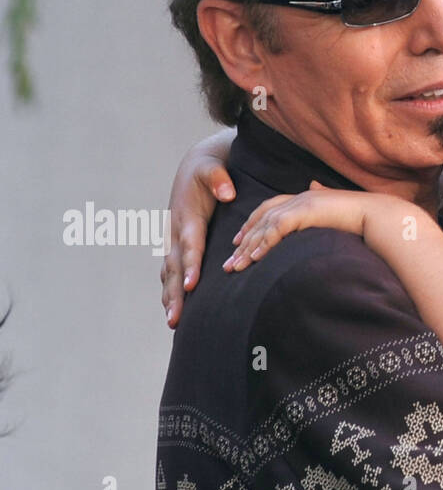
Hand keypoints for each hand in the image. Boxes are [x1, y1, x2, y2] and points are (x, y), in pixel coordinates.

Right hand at [161, 142, 235, 327]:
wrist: (195, 168)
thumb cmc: (208, 170)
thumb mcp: (212, 167)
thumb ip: (218, 178)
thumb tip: (227, 192)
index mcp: (186, 216)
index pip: (190, 244)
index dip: (191, 265)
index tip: (193, 286)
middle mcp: (175, 231)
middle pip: (175, 266)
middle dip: (175, 293)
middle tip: (176, 318)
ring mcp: (172, 240)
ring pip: (170, 273)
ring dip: (170, 297)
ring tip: (173, 322)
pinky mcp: (176, 246)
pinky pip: (172, 272)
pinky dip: (172, 291)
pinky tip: (176, 311)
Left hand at [223, 183, 367, 270]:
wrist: (378, 215)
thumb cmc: (363, 217)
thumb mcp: (336, 208)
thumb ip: (323, 199)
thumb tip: (315, 184)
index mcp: (305, 198)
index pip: (269, 209)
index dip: (252, 225)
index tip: (239, 242)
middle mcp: (299, 198)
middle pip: (261, 219)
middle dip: (243, 242)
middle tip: (229, 263)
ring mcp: (301, 203)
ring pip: (265, 226)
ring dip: (248, 248)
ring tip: (235, 267)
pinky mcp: (305, 212)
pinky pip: (277, 229)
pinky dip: (263, 244)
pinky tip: (254, 258)